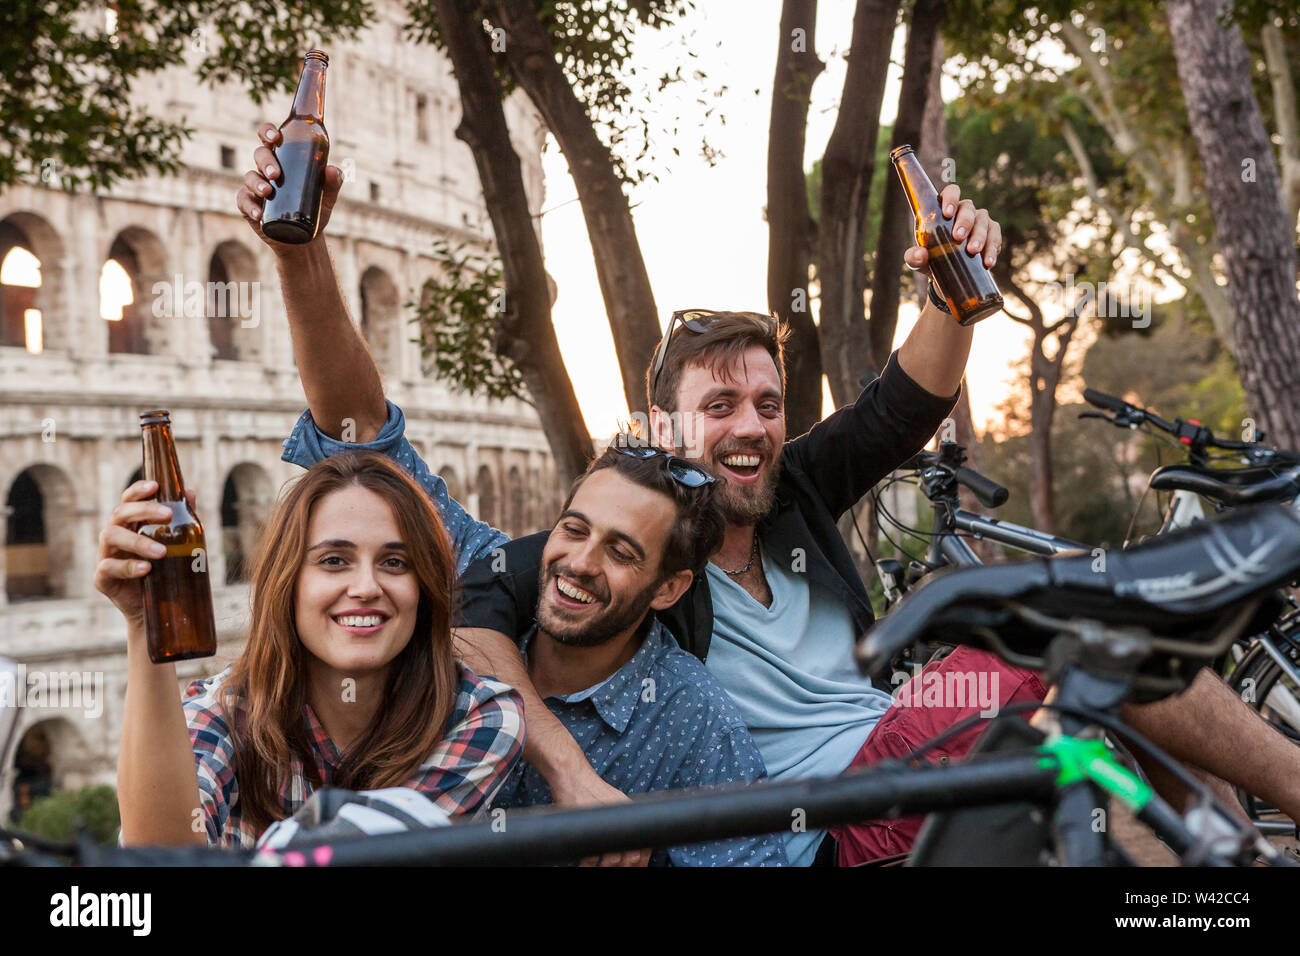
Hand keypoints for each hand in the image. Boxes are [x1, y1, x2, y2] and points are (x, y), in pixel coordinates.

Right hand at [94, 480, 197, 627]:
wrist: (155, 608)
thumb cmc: (163, 570)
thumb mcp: (174, 544)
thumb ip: (181, 519)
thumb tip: (189, 493)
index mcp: (129, 524)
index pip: (128, 500)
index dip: (138, 490)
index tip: (155, 485)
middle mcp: (114, 535)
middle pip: (120, 514)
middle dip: (143, 510)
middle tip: (168, 514)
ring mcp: (105, 555)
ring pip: (111, 536)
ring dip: (138, 541)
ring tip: (162, 551)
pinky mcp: (102, 577)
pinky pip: (109, 567)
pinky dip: (128, 567)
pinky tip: (147, 569)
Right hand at [236, 123, 343, 251]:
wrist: (305, 238)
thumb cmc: (315, 209)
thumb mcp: (327, 196)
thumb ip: (333, 182)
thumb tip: (332, 170)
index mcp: (282, 159)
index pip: (269, 138)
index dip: (267, 132)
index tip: (275, 137)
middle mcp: (266, 170)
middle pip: (260, 155)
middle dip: (266, 161)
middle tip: (276, 174)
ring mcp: (255, 187)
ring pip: (249, 177)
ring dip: (256, 183)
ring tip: (267, 192)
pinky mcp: (249, 206)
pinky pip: (243, 201)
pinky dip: (249, 206)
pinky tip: (258, 214)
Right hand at [551, 764, 650, 866]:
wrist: (572, 774)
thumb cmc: (591, 787)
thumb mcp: (615, 798)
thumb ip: (623, 815)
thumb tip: (629, 835)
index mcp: (629, 812)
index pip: (644, 844)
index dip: (642, 861)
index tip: (637, 867)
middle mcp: (621, 817)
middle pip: (629, 856)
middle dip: (624, 867)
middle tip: (616, 869)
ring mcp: (604, 822)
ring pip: (613, 859)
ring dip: (607, 867)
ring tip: (600, 867)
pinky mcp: (586, 825)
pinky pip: (591, 854)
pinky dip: (589, 863)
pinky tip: (586, 864)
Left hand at [905, 183, 1002, 273]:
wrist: (951, 274)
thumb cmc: (933, 259)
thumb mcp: (920, 260)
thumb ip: (914, 257)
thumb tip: (919, 254)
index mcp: (945, 209)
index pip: (951, 192)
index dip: (951, 198)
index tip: (948, 213)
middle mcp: (964, 211)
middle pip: (968, 208)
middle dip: (964, 221)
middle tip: (958, 237)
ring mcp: (980, 221)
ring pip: (983, 221)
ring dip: (979, 236)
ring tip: (973, 251)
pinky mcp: (992, 233)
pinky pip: (995, 236)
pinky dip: (992, 248)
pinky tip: (988, 262)